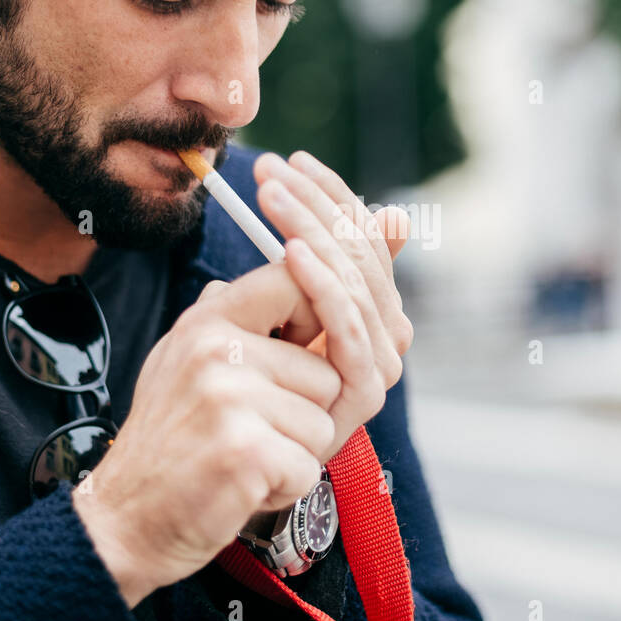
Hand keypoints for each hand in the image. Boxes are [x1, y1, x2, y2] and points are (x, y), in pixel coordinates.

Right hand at [71, 261, 342, 607]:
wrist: (126, 520)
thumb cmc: (175, 443)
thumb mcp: (194, 360)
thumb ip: (248, 318)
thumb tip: (305, 265)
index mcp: (209, 320)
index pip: (296, 280)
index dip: (321, 320)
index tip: (305, 353)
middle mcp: (215, 348)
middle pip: (326, 372)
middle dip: (306, 414)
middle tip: (255, 433)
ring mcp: (227, 397)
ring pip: (322, 423)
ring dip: (295, 453)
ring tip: (244, 458)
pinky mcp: (242, 450)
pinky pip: (307, 466)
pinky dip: (285, 487)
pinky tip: (243, 485)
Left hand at [253, 150, 413, 458]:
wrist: (223, 460)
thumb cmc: (245, 377)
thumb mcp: (279, 308)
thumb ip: (324, 267)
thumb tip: (397, 218)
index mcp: (371, 306)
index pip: (364, 236)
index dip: (331, 195)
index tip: (293, 160)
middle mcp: (385, 331)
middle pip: (360, 255)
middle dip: (315, 206)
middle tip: (270, 173)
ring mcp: (379, 363)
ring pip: (354, 284)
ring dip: (312, 233)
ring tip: (273, 200)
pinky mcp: (365, 392)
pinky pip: (348, 328)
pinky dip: (322, 285)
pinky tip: (290, 253)